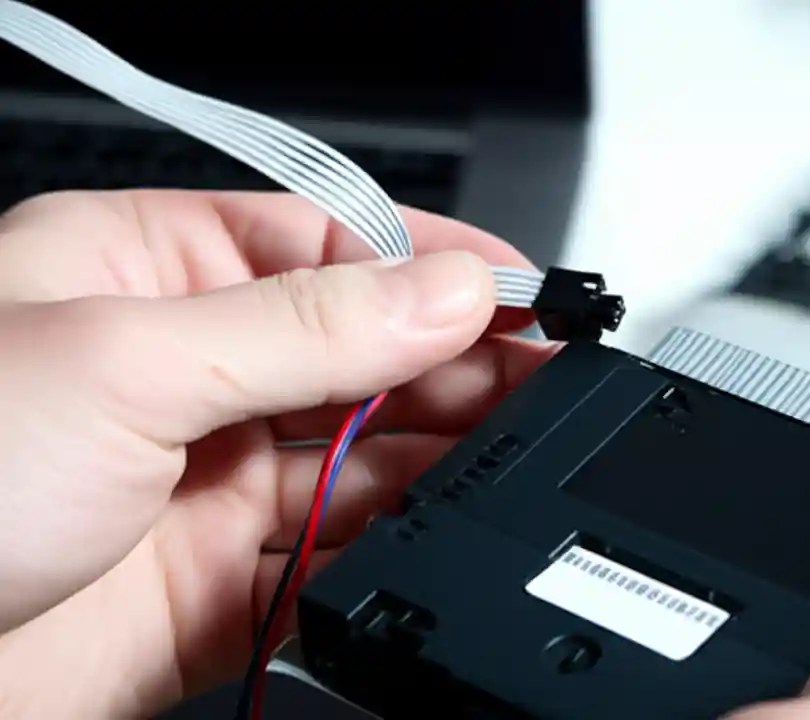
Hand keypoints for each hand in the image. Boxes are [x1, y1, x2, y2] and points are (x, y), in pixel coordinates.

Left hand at [0, 190, 551, 716]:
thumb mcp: (126, 363)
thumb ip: (307, 328)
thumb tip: (446, 290)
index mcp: (143, 277)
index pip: (325, 248)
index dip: (429, 264)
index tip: (519, 291)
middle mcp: (177, 378)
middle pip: (356, 357)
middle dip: (452, 367)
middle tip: (540, 382)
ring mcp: (196, 486)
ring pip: (356, 461)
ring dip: (434, 462)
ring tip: (510, 460)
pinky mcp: (209, 590)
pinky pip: (329, 563)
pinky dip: (387, 556)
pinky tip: (429, 540)